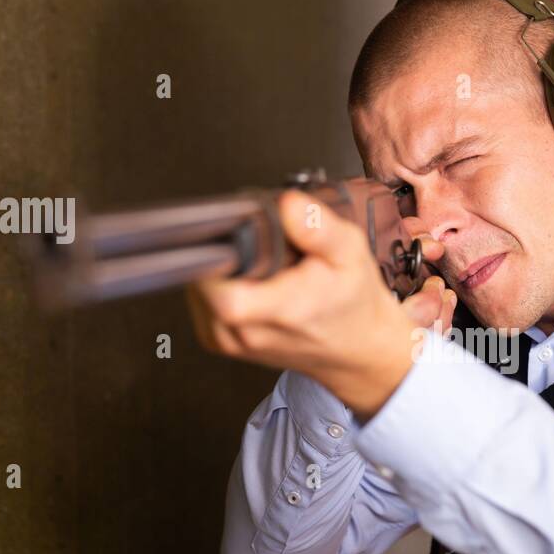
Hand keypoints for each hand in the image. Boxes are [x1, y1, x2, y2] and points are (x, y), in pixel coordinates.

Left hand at [185, 190, 451, 420]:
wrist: (356, 349)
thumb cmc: (353, 301)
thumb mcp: (350, 253)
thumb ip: (319, 227)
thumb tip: (288, 204)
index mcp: (277, 311)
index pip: (215, 279)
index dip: (220, 247)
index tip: (242, 232)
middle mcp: (245, 333)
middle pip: (202, 275)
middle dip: (225, 250)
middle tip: (261, 247)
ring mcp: (228, 342)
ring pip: (196, 286)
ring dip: (222, 268)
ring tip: (261, 266)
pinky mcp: (219, 343)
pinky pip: (200, 301)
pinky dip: (219, 284)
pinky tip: (251, 282)